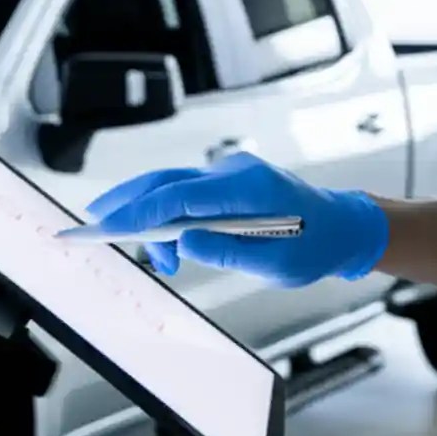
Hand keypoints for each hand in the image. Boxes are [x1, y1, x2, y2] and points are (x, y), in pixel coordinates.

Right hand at [84, 152, 388, 286]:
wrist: (342, 226)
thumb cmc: (315, 245)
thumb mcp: (277, 263)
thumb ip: (228, 251)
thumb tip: (182, 244)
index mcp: (246, 187)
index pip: (178, 195)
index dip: (139, 212)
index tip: (109, 227)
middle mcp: (231, 172)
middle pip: (163, 181)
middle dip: (125, 202)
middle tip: (95, 222)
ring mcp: (226, 174)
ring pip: (168, 186)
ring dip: (146, 215)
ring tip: (154, 259)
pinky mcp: (223, 183)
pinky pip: (182, 193)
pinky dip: (164, 214)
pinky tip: (166, 243)